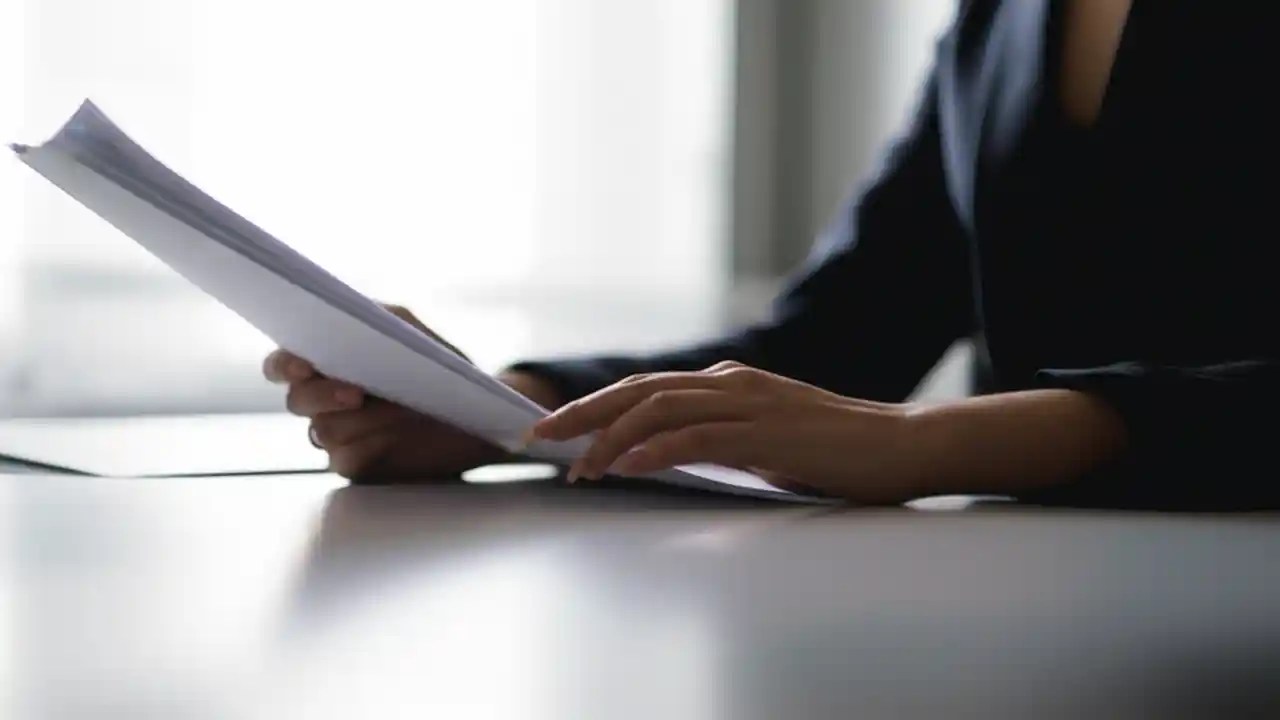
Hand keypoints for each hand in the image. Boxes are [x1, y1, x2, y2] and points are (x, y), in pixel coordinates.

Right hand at [263, 304, 563, 480]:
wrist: (480, 411)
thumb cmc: (439, 365)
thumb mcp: (409, 328)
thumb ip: (375, 314)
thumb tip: (344, 314)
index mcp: (326, 367)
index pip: (283, 366)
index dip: (284, 365)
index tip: (302, 364)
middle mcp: (323, 403)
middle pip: (297, 401)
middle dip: (322, 394)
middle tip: (355, 392)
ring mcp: (339, 438)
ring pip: (322, 431)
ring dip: (359, 420)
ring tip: (399, 408)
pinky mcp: (360, 466)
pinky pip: (345, 459)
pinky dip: (372, 445)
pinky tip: (397, 436)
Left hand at [527, 361, 923, 502]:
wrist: (902, 446)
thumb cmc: (836, 451)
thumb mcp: (765, 440)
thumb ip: (720, 440)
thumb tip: (668, 458)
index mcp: (728, 383)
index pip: (645, 389)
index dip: (593, 406)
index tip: (555, 429)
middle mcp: (731, 383)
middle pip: (637, 390)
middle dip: (581, 414)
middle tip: (536, 439)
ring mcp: (748, 404)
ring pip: (657, 409)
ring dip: (609, 437)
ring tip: (577, 466)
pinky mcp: (765, 433)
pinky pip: (695, 438)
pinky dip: (652, 450)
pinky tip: (625, 467)